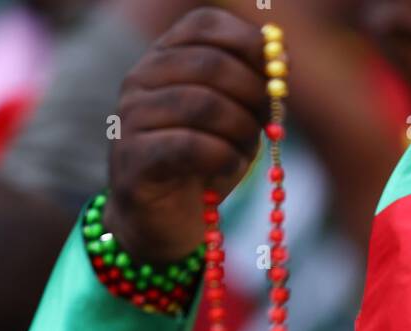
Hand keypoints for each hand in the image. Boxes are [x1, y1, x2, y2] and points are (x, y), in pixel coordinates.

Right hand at [106, 7, 268, 263]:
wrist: (163, 224)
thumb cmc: (201, 168)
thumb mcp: (233, 121)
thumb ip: (250, 89)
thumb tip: (280, 58)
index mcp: (163, 59)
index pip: (204, 26)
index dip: (248, 42)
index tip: (279, 70)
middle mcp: (139, 79)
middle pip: (209, 64)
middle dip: (252, 92)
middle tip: (268, 121)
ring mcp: (130, 118)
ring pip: (201, 104)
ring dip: (240, 128)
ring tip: (246, 150)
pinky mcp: (133, 159)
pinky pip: (189, 146)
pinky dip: (223, 155)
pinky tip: (232, 166)